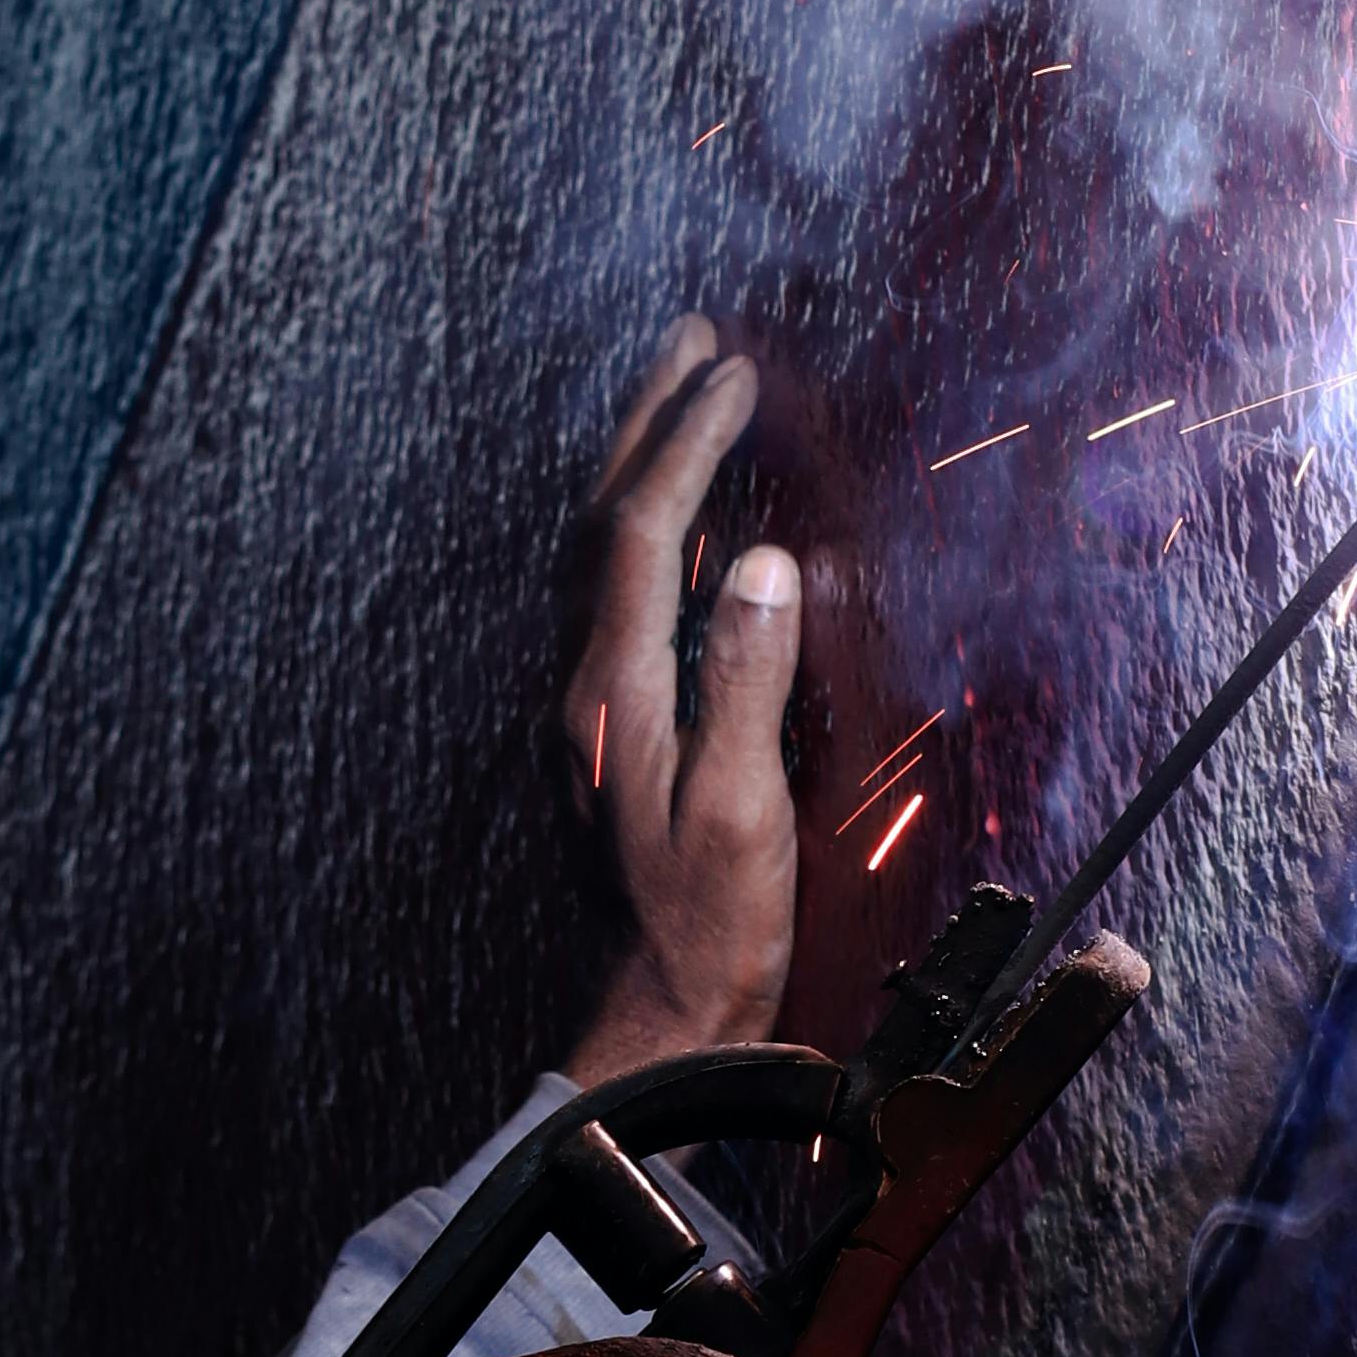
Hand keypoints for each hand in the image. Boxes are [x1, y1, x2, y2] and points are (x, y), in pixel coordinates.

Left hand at [557, 316, 800, 1080]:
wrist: (661, 1016)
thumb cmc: (708, 927)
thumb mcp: (742, 809)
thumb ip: (749, 683)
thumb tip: (770, 565)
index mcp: (615, 694)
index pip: (646, 530)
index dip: (690, 441)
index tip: (738, 372)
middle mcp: (586, 689)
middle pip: (605, 522)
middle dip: (648, 420)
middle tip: (694, 340)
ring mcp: (592, 710)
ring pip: (605, 554)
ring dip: (642, 465)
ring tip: (685, 397)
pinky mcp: (611, 734)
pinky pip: (622, 595)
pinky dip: (652, 529)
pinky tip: (690, 525)